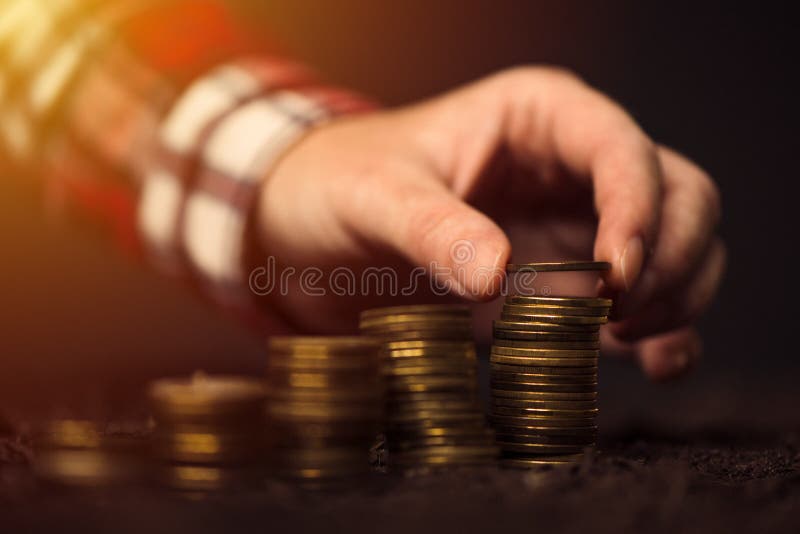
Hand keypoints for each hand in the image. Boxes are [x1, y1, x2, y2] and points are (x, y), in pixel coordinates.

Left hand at [256, 67, 724, 380]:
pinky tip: (654, 361)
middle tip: (618, 314)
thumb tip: (497, 274)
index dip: (639, 209)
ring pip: (681, 247)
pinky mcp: (566, 282)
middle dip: (670, 257)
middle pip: (679, 194)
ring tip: (621, 338)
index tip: (617, 275)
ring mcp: (576, 226)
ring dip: (675, 296)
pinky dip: (665, 332)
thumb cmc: (339, 186)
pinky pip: (644, 301)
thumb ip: (432, 228)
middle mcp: (570, 166)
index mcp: (535, 117)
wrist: (312, 233)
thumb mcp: (373, 196)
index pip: (621, 148)